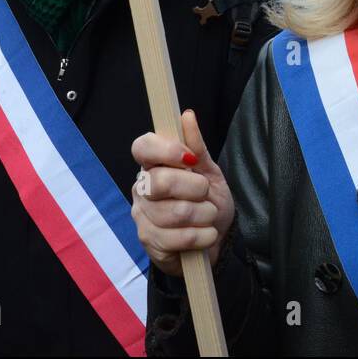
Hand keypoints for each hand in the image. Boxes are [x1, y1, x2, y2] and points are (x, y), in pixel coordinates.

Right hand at [131, 110, 233, 276]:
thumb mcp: (209, 172)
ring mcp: (142, 216)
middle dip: (195, 188)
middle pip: (160, 181)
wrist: (216, 239)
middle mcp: (142, 189)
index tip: (189, 158)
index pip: (141, 147)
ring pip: (175, 212)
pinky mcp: (149, 243)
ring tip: (209, 215)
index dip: (165, 150)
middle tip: (205, 193)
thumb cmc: (209, 202)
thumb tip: (186, 115)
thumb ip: (197, 147)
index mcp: (153, 166)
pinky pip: (181, 237)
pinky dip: (204, 235)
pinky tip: (206, 234)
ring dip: (204, 214)